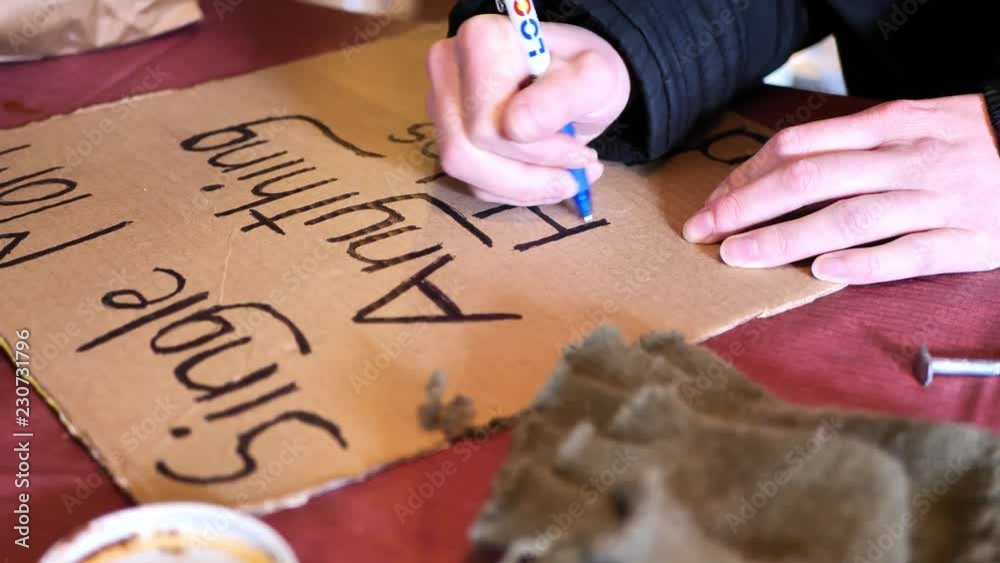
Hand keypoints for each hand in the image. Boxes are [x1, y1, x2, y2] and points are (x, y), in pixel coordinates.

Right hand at [425, 15, 629, 205]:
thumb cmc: (584, 72)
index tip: (581, 153)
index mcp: (481, 40)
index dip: (534, 151)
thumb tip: (515, 127)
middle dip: (527, 176)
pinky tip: (542, 175)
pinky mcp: (445, 130)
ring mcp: (440, 100)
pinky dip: (512, 188)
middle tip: (576, 173)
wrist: (575, 77)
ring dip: (521, 187)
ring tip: (564, 178)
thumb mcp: (596, 79)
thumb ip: (561, 98)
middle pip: (465, 150)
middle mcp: (448, 67)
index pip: (485, 123)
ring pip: (462, 169)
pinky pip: (469, 178)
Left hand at [682, 95, 999, 283]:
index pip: (800, 147)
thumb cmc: (971, 140)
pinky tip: (823, 273)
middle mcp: (906, 160)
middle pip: (812, 180)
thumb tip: (782, 163)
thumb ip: (854, 140)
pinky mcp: (969, 238)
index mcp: (889, 126)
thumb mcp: (913, 122)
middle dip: (748, 206)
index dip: (748, 175)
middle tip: (703, 231)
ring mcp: (938, 199)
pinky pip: (910, 253)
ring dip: (786, 238)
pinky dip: (865, 263)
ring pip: (849, 218)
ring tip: (738, 256)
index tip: (714, 202)